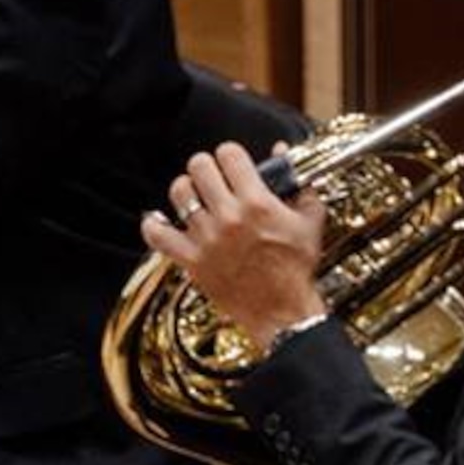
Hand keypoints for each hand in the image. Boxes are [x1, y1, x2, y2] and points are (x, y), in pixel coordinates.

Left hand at [143, 142, 329, 343]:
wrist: (282, 312)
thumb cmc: (295, 269)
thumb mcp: (309, 222)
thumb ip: (298, 184)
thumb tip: (282, 152)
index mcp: (257, 203)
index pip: (229, 154)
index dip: (231, 154)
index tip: (233, 163)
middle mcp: (229, 217)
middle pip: (200, 166)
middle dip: (207, 167)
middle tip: (212, 177)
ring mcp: (207, 238)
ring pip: (179, 193)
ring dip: (185, 190)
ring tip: (194, 197)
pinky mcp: (192, 260)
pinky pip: (158, 235)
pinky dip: (153, 225)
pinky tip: (158, 221)